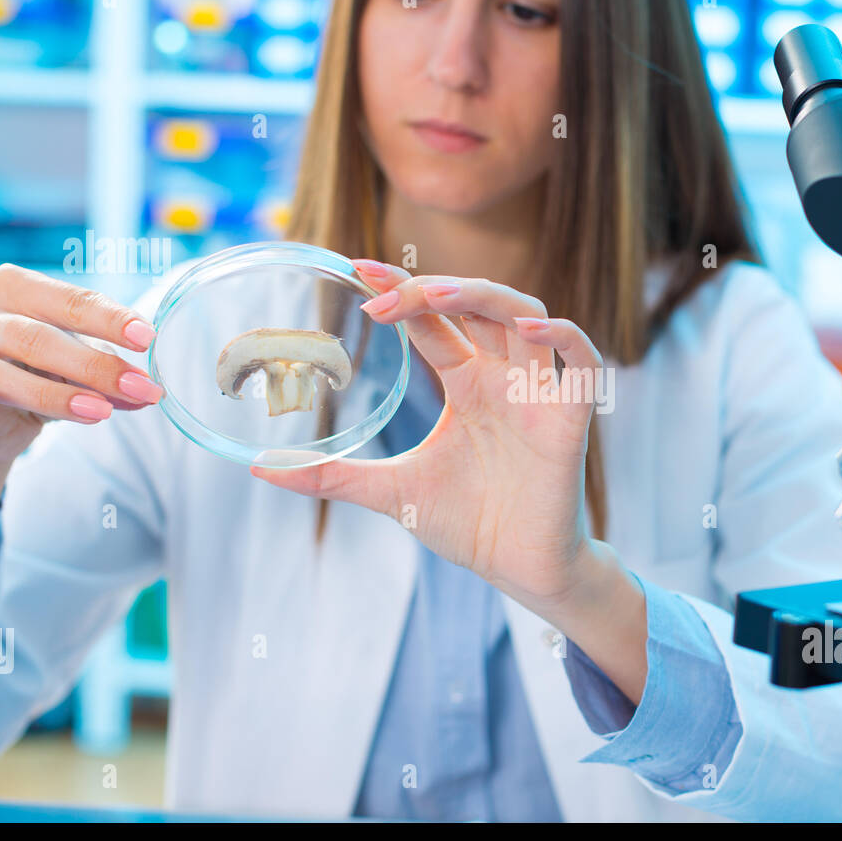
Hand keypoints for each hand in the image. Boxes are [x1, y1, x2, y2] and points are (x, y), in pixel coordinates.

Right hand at [0, 264, 164, 466]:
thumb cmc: (41, 373)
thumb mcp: (81, 370)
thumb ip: (112, 377)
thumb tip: (150, 393)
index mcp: (15, 288)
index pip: (68, 300)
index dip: (109, 318)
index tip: (147, 337)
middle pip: (39, 336)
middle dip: (95, 365)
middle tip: (140, 387)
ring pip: (1, 371)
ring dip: (56, 393)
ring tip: (103, 411)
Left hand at [250, 260, 604, 615]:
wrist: (520, 570)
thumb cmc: (469, 524)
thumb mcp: (392, 493)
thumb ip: (333, 476)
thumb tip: (259, 470)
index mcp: (467, 383)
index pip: (435, 320)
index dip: (401, 291)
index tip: (355, 270)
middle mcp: (503, 378)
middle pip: (476, 305)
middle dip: (431, 286)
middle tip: (379, 287)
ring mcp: (538, 394)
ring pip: (526, 317)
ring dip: (485, 296)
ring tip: (436, 294)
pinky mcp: (570, 420)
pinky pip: (582, 364)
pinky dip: (564, 339)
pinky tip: (531, 329)